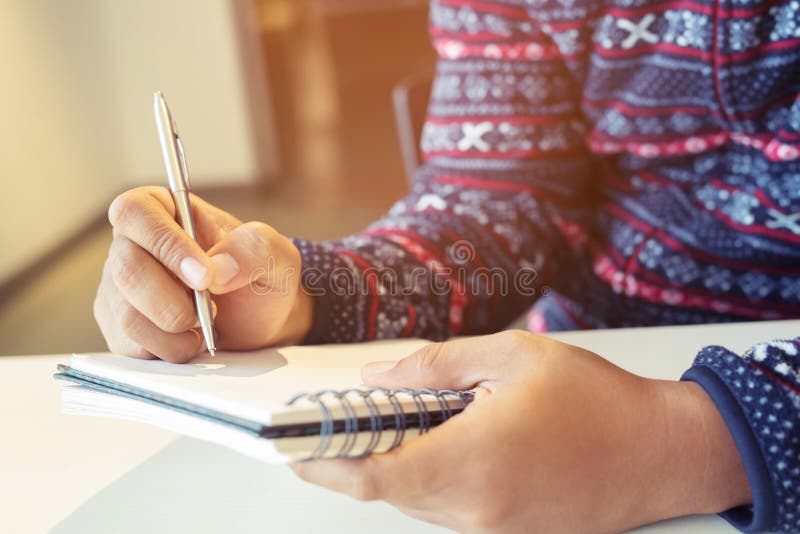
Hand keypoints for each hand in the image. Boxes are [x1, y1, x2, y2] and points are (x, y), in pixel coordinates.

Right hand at [94, 186, 312, 361]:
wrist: (259, 323)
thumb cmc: (260, 278)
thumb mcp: (275, 255)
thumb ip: (253, 249)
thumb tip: (218, 268)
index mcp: (164, 210)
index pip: (134, 211)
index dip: (164, 244)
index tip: (204, 276)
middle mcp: (132, 245)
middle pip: (125, 267)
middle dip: (173, 299)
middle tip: (212, 310)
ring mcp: (120, 287)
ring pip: (126, 313)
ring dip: (175, 329)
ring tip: (205, 325)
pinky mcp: (120, 328)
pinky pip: (129, 345)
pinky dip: (168, 350)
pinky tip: (191, 341)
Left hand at [291, 330, 750, 533]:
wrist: (661, 451)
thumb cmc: (598, 400)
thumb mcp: (513, 356)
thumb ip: (437, 365)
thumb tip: (380, 377)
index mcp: (473, 458)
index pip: (373, 475)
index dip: (324, 464)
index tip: (293, 449)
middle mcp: (477, 505)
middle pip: (388, 490)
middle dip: (352, 461)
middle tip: (331, 429)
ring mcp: (494, 526)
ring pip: (417, 501)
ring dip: (392, 468)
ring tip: (385, 428)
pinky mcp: (509, 532)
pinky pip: (449, 509)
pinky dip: (428, 479)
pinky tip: (437, 445)